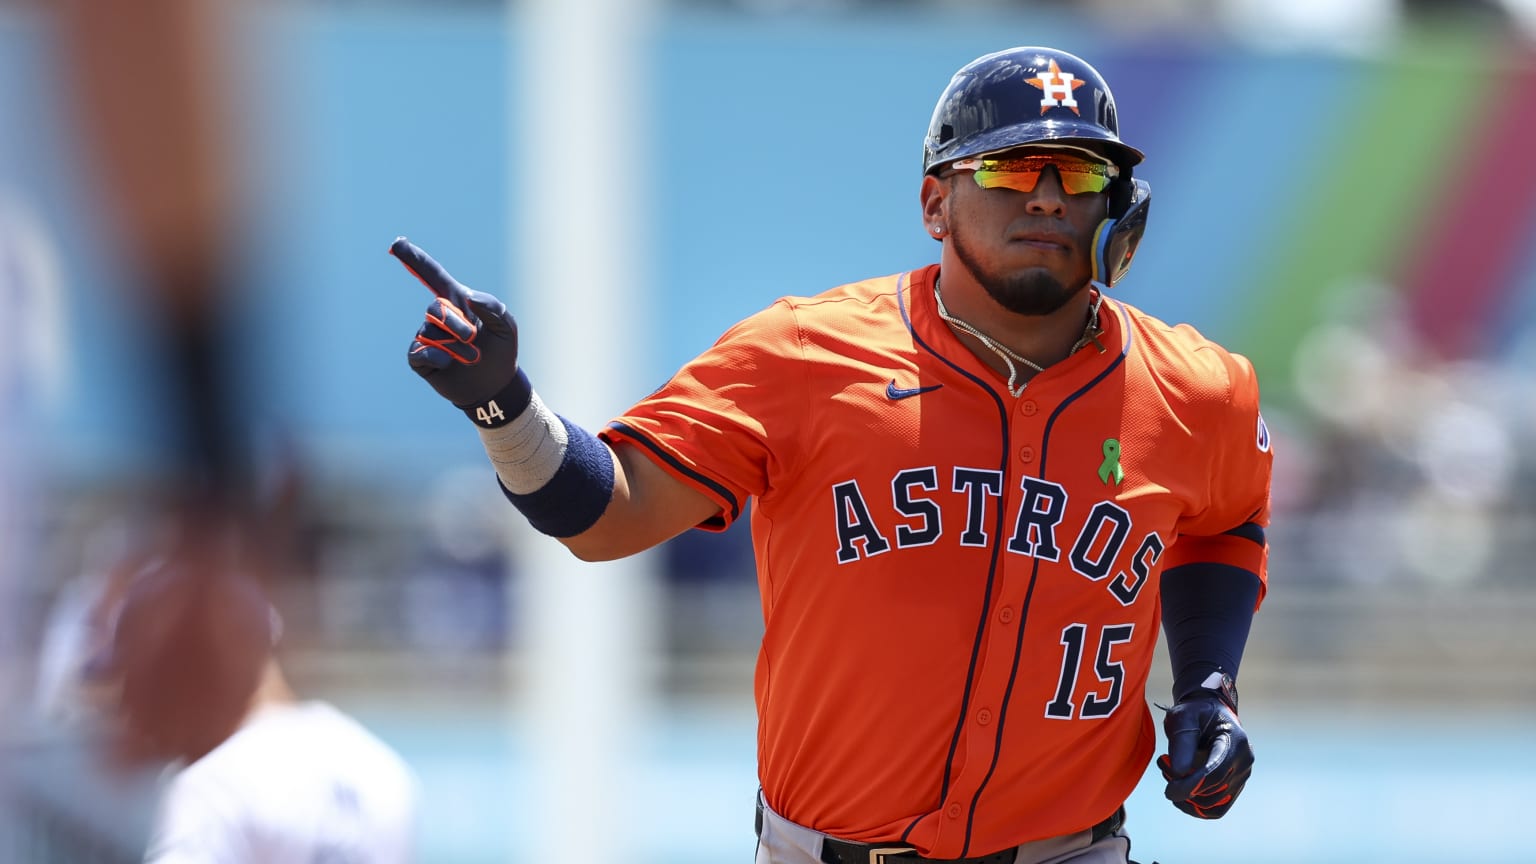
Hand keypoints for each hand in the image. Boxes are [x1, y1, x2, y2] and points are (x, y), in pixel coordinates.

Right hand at [390, 237, 520, 420]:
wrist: (495, 386)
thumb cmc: (501, 351)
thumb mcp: (506, 327)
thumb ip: (493, 307)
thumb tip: (469, 298)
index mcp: (458, 301)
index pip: (432, 275)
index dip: (415, 259)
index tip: (397, 243)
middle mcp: (439, 316)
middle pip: (436, 308)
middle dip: (457, 324)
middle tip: (474, 338)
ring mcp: (428, 336)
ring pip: (431, 332)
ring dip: (456, 346)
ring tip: (472, 357)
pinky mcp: (421, 358)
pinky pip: (419, 352)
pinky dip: (437, 356)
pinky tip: (449, 363)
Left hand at [1156, 680, 1252, 818]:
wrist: (1208, 713)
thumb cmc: (1194, 712)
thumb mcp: (1183, 717)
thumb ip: (1181, 742)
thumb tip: (1180, 773)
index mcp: (1234, 740)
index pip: (1215, 772)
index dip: (1191, 785)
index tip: (1169, 791)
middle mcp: (1243, 761)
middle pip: (1212, 790)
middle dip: (1183, 786)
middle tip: (1164, 764)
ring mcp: (1241, 775)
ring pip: (1212, 804)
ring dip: (1186, 797)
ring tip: (1169, 773)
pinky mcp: (1234, 786)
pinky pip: (1216, 809)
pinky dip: (1195, 808)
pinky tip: (1180, 792)